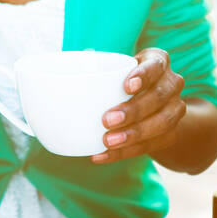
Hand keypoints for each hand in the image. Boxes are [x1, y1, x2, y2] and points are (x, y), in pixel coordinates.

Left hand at [94, 48, 186, 163]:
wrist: (153, 105)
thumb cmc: (122, 82)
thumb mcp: (114, 70)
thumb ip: (90, 72)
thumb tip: (40, 83)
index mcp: (158, 62)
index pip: (156, 65)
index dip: (144, 75)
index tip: (126, 86)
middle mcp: (172, 84)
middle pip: (159, 96)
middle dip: (134, 110)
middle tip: (107, 120)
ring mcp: (176, 109)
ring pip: (162, 122)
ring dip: (134, 134)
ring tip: (108, 141)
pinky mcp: (172, 133)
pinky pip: (152, 145)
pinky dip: (126, 152)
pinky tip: (104, 155)